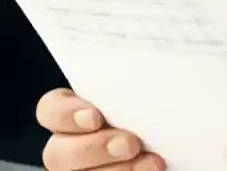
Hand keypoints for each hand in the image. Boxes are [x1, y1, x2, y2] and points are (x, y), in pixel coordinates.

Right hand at [36, 88, 164, 170]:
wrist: (176, 144)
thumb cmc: (159, 110)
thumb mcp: (146, 92)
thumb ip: (135, 87)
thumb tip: (153, 65)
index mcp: (75, 112)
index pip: (50, 109)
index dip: (65, 114)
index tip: (95, 117)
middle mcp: (70, 144)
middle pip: (58, 151)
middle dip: (95, 148)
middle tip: (130, 144)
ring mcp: (81, 169)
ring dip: (116, 170)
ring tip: (151, 162)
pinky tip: (150, 169)